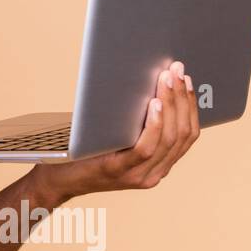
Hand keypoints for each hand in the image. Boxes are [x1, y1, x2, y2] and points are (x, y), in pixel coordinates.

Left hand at [37, 59, 200, 200]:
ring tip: (167, 79)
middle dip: (182, 98)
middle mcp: (154, 173)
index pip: (188, 135)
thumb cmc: (90, 150)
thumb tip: (154, 84)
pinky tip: (153, 103)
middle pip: (181, 134)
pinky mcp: (118, 170)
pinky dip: (153, 124)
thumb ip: (140, 122)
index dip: (191, 106)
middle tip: (178, 71)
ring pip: (168, 138)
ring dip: (170, 104)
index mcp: (160, 165)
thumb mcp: (121, 136)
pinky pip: (145, 147)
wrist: (59, 179)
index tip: (188, 81)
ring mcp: (138, 175)